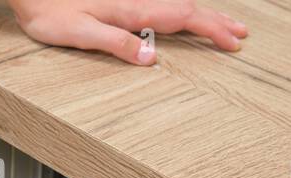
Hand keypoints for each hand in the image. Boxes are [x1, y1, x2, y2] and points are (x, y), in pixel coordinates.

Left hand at [7, 0, 247, 64]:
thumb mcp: (80, 34)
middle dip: (217, 21)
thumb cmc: (49, 11)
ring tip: (223, 24)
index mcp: (131, 10)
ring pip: (176, 4)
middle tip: (241, 33)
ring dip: (203, 14)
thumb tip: (151, 59)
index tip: (234, 42)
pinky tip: (183, 16)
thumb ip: (116, 45)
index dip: (212, 30)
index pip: (183, 19)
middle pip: (186, 8)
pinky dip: (181, 10)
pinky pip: (160, 3)